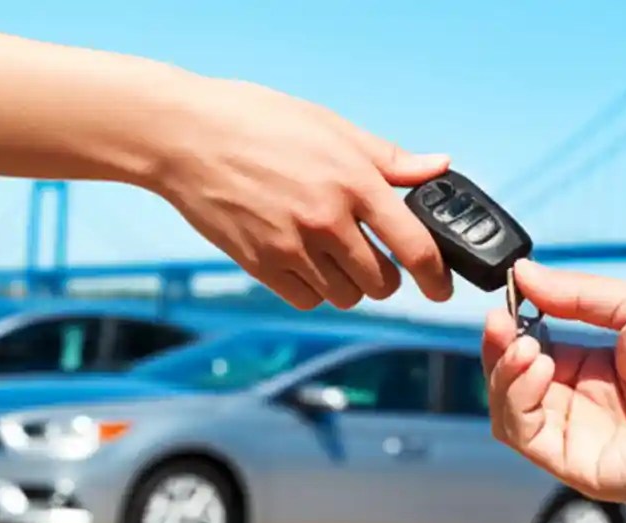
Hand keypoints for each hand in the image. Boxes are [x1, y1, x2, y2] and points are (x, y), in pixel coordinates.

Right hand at [150, 76, 452, 309]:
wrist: (185, 136)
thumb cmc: (258, 121)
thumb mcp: (330, 126)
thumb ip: (388, 158)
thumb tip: (439, 166)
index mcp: (353, 181)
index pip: (415, 246)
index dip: (436, 277)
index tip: (440, 288)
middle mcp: (327, 219)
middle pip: (381, 282)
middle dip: (386, 276)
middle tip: (375, 258)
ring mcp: (291, 246)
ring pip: (345, 295)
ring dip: (349, 284)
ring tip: (334, 255)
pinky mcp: (260, 263)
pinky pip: (306, 299)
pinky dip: (313, 289)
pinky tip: (305, 262)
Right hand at [482, 260, 625, 504]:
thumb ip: (576, 293)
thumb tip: (523, 273)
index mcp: (593, 368)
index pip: (531, 350)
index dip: (511, 329)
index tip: (504, 304)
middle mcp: (579, 404)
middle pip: (511, 380)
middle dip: (499, 348)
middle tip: (500, 322)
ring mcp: (576, 437)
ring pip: (508, 410)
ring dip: (504, 374)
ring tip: (526, 348)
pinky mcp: (576, 465)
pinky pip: (523, 437)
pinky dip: (518, 400)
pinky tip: (540, 369)